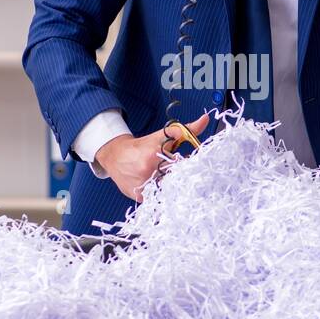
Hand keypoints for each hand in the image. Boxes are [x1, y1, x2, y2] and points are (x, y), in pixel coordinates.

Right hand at [95, 112, 209, 200]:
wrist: (114, 156)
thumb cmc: (140, 146)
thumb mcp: (162, 135)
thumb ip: (185, 130)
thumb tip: (205, 119)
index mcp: (154, 154)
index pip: (182, 165)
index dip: (188, 167)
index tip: (189, 166)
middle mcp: (147, 171)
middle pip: (176, 180)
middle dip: (180, 178)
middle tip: (176, 174)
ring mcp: (142, 185)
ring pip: (168, 191)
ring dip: (171, 188)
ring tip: (165, 180)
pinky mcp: (139, 197)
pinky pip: (158, 199)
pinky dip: (160, 194)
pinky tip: (157, 187)